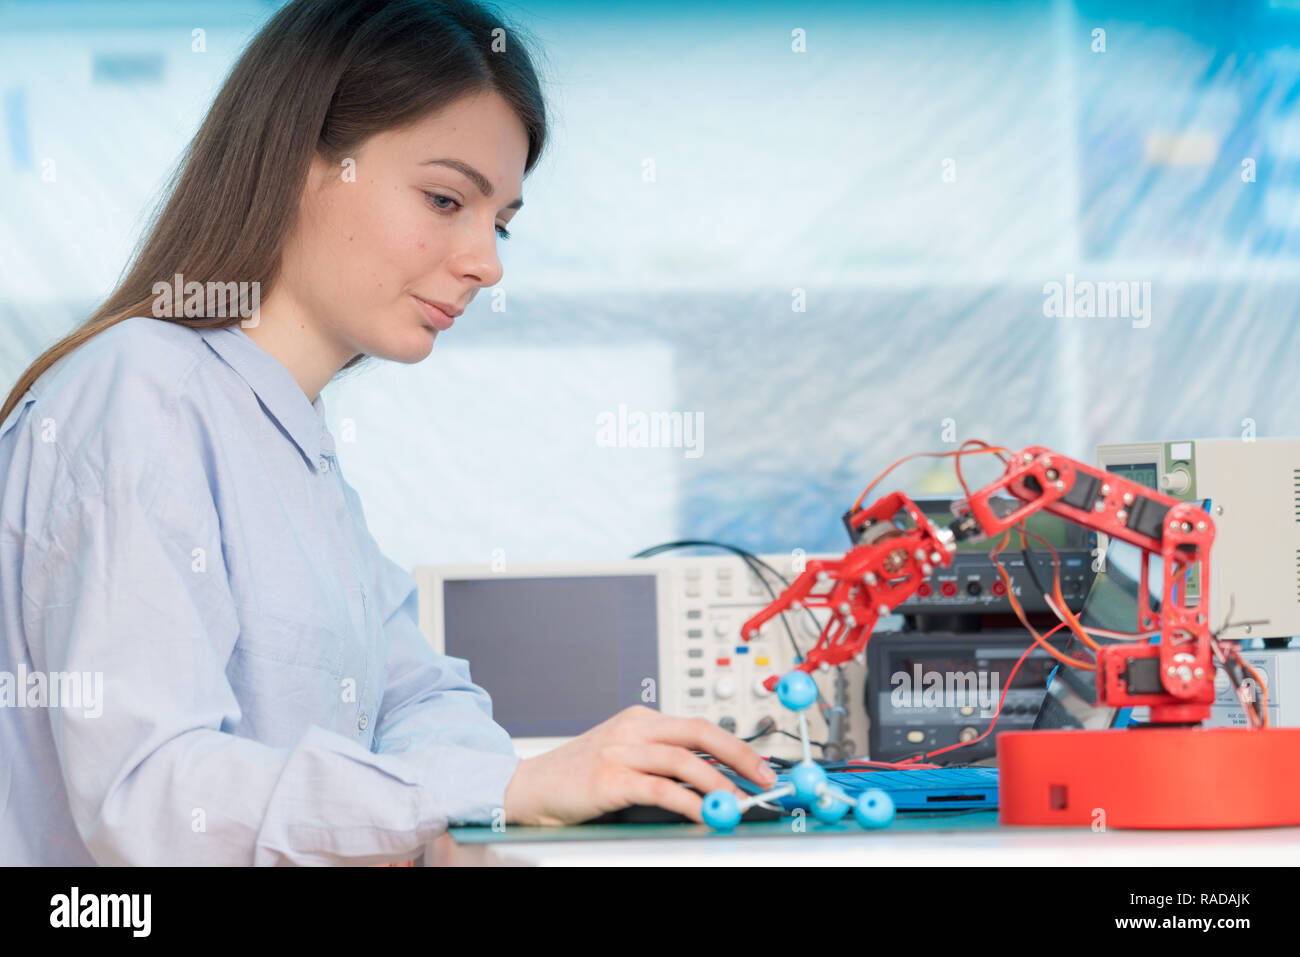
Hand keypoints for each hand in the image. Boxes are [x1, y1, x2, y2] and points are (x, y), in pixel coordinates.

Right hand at [501, 706, 778, 825]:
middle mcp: (633, 729)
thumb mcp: (624, 755)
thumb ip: (662, 760)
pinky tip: (704, 814)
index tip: (761, 766)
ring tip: (739, 803)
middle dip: (740, 756)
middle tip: (764, 779)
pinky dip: (689, 802)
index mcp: (640, 719)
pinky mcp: (609, 780)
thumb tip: (713, 776)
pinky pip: (661, 789)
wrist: (528, 788)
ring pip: (684, 760)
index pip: (700, 724)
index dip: (736, 745)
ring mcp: (620, 752)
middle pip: (700, 733)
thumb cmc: (578, 776)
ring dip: (720, 783)